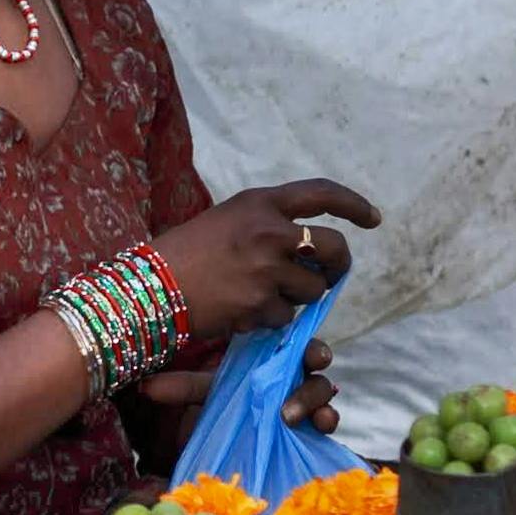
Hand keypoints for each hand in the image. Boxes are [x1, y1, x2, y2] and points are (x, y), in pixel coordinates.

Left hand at [140, 335, 342, 431]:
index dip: (308, 345)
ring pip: (323, 390)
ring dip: (313, 399)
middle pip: (316, 360)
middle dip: (314, 362)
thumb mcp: (203, 395)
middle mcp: (295, 376)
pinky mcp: (312, 429)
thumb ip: (182, 387)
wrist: (232, 445)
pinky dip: (327, 421)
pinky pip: (327, 421)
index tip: (309, 352)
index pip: (296, 343)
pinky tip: (321, 426)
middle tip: (308, 368)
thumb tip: (145, 385)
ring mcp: (307, 402)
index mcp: (274, 359)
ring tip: (290, 415)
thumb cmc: (225, 407)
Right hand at [152, 181, 380, 344]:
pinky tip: (241, 313)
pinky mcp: (260, 303)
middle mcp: (269, 231)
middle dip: (338, 267)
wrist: (144, 288)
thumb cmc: (179, 256)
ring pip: (313, 290)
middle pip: (334, 248)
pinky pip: (286, 316)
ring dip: (297, 298)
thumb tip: (307, 249)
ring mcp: (267, 268)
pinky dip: (269, 320)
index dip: (353, 205)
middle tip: (329, 277)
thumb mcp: (223, 223)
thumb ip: (264, 227)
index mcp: (258, 203)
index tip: (372, 219)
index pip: (321, 194)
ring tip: (262, 298)